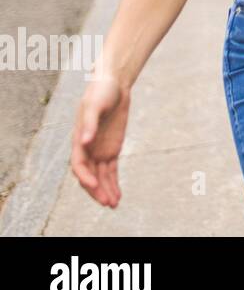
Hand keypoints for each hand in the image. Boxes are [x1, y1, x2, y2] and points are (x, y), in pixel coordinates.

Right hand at [71, 74, 130, 206]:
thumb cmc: (101, 92)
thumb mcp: (95, 105)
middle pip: (90, 175)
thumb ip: (90, 123)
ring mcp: (100, 150)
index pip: (79, 165)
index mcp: (79, 140)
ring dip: (106, 190)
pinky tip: (118, 195)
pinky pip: (111, 170)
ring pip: (101, 176)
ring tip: (114, 204)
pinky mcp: (112, 149)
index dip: (85, 176)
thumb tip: (85, 142)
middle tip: (107, 203)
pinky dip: (114, 182)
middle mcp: (88, 149)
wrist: (113, 85)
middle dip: (97, 190)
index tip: (94, 185)